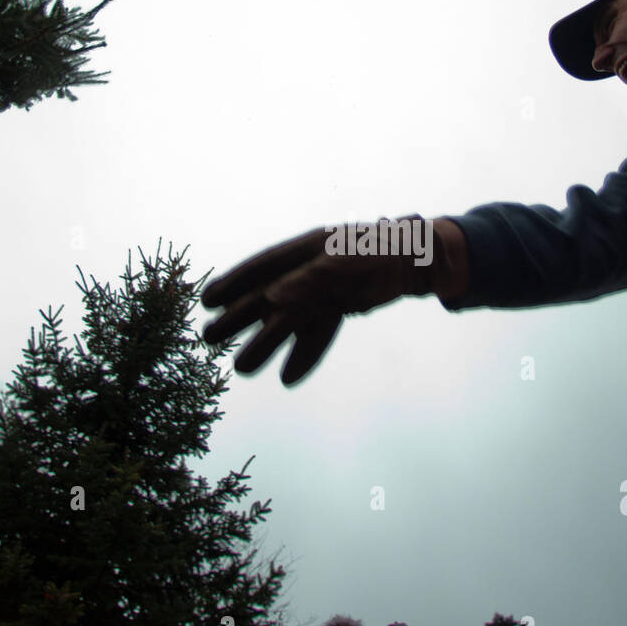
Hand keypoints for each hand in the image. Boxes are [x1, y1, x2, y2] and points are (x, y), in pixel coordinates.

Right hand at [201, 215, 439, 384]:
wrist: (419, 258)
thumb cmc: (385, 248)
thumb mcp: (351, 260)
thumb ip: (313, 278)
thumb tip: (274, 299)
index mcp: (307, 248)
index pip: (262, 266)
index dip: (232, 283)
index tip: (206, 301)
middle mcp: (309, 269)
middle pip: (267, 296)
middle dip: (238, 318)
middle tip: (208, 338)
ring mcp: (324, 290)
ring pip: (288, 320)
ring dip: (265, 343)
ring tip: (241, 368)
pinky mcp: (340, 307)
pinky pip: (316, 333)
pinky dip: (303, 354)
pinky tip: (287, 378)